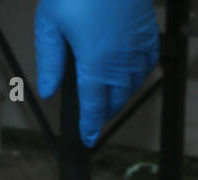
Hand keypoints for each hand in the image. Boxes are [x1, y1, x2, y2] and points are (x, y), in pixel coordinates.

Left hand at [35, 0, 159, 146]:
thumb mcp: (51, 23)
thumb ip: (50, 60)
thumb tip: (49, 90)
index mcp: (95, 64)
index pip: (93, 107)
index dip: (89, 126)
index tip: (87, 139)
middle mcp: (120, 62)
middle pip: (114, 100)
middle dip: (103, 111)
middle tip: (93, 116)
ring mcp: (137, 47)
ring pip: (132, 84)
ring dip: (120, 95)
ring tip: (108, 97)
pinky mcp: (148, 32)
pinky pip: (147, 64)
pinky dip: (138, 74)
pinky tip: (129, 73)